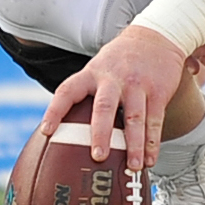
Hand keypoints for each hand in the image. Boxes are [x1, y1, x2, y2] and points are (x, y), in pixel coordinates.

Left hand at [40, 26, 185, 170]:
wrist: (156, 37)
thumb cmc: (120, 60)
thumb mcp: (98, 67)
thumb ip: (85, 92)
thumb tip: (63, 131)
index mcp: (92, 73)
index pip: (67, 90)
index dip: (55, 110)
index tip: (46, 131)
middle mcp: (113, 78)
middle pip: (104, 107)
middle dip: (101, 133)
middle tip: (98, 156)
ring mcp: (137, 85)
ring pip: (134, 118)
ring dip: (134, 145)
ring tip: (132, 167)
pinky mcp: (158, 91)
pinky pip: (155, 120)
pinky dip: (152, 143)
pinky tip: (149, 160)